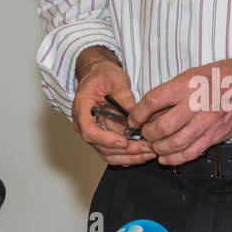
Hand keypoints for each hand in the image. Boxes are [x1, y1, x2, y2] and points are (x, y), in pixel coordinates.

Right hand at [72, 47, 157, 165]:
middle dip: (126, 151)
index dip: (106, 139)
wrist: (100, 76)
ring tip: (149, 152)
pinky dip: (129, 156)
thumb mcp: (113, 78)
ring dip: (129, 157)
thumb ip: (122, 94)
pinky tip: (144, 152)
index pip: (89, 131)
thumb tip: (132, 110)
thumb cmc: (103, 75)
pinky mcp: (104, 138)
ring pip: (109, 154)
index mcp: (82, 108)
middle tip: (146, 147)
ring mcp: (94, 132)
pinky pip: (115, 153)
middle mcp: (85, 124)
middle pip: (101, 147)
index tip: (125, 141)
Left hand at [127, 51, 231, 165]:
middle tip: (142, 134)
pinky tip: (166, 157)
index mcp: (188, 84)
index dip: (138, 113)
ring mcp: (208, 122)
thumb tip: (152, 107)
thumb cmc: (226, 75)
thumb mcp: (195, 73)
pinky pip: (192, 152)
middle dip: (147, 134)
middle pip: (162, 127)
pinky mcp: (217, 135)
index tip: (133, 118)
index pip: (153, 101)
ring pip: (175, 144)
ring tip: (152, 146)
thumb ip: (174, 91)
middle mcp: (197, 104)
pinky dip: (175, 158)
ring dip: (158, 148)